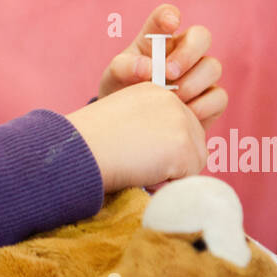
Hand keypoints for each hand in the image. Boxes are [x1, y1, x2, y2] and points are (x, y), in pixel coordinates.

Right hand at [66, 82, 207, 193]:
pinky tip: (144, 172)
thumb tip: (168, 154)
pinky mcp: (185, 146)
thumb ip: (149, 127)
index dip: (161, 148)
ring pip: (193, 162)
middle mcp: (173, 101)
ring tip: (138, 165)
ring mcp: (182, 122)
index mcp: (155, 92)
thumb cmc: (91, 142)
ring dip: (170, 173)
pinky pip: (188, 178)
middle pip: (193, 143)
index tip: (134, 150)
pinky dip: (168, 184)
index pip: (178, 127)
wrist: (82, 148)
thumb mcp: (123, 120)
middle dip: (171, 161)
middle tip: (136, 161)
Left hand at [98, 3, 227, 131]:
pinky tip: (184, 115)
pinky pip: (219, 97)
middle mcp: (183, 51)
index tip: (170, 23)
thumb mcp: (115, 78)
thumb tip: (147, 69)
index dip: (169, 15)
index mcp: (156, 38)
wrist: (133, 126)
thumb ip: (125, 68)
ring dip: (191, 84)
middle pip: (202, 36)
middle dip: (188, 53)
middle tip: (168, 73)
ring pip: (213, 67)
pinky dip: (202, 107)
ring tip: (171, 100)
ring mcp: (200, 73)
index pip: (165, 15)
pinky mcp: (211, 99)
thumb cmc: (122, 92)